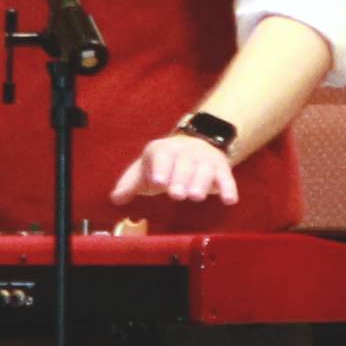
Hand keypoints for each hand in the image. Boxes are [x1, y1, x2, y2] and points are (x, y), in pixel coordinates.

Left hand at [109, 131, 241, 206]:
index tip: (158, 182)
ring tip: (196, 197)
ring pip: (205, 169)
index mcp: (162, 150)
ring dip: (201, 183)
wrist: (195, 145)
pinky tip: (229, 200)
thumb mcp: (145, 170)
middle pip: (184, 164)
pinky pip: (227, 178)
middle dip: (180, 179)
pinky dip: (229, 188)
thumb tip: (116, 198)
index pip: (161, 157)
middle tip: (176, 194)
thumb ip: (130, 184)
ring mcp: (205, 159)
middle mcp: (185, 152)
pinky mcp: (222, 168)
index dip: (160, 169)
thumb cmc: (163, 164)